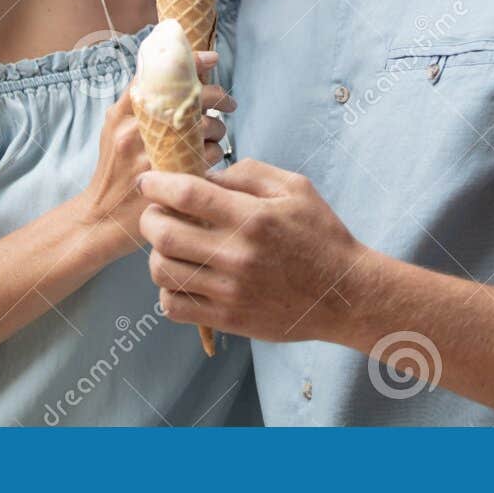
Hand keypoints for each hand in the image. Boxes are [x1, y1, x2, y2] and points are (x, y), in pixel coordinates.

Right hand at [79, 52, 231, 257]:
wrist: (101, 218)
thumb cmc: (113, 171)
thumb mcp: (114, 131)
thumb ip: (136, 106)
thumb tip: (171, 77)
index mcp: (122, 114)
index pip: (157, 74)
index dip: (189, 61)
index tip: (211, 58)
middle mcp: (134, 130)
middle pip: (190, 98)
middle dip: (217, 97)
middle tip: (229, 103)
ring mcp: (152, 154)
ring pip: (204, 128)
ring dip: (218, 129)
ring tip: (216, 136)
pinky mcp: (170, 178)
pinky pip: (208, 156)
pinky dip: (215, 154)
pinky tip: (208, 159)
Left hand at [139, 159, 364, 343]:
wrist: (344, 295)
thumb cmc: (320, 235)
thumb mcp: (294, 188)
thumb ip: (248, 174)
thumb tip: (205, 174)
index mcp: (253, 217)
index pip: (187, 194)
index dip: (157, 183)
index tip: (149, 180)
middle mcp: (237, 255)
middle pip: (163, 233)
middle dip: (150, 217)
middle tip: (157, 212)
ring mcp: (230, 291)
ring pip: (162, 270)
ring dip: (157, 253)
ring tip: (170, 245)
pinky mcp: (228, 319)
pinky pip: (173, 307)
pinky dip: (167, 289)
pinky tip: (183, 276)